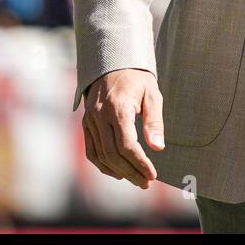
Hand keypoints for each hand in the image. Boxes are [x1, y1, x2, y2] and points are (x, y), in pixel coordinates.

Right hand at [81, 68, 164, 188]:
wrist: (112, 62)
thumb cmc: (137, 78)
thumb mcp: (152, 94)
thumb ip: (154, 121)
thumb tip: (158, 147)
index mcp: (118, 108)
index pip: (127, 145)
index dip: (140, 163)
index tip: (152, 174)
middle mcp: (100, 115)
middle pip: (112, 154)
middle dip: (131, 172)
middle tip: (146, 182)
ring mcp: (90, 120)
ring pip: (100, 155)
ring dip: (118, 171)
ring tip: (136, 179)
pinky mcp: (86, 123)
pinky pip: (91, 150)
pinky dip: (102, 165)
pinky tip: (117, 172)